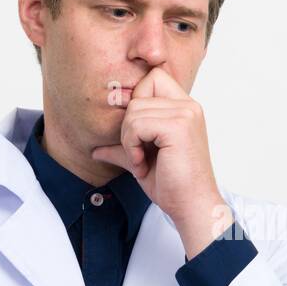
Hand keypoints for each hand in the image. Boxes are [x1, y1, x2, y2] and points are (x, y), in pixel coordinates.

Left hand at [90, 67, 232, 257]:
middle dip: (129, 126)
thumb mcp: (142, 159)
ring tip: (142, 160)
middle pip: (138, 94)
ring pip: (134, 109)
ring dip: (129, 139)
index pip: (152, 78)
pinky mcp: (178, 127)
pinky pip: (137, 124)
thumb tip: (95, 150)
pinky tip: (143, 163)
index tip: (138, 134)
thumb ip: (123, 146)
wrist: (191, 207)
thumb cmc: (172, 185)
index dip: (137, 101)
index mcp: (185, 108)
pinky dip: (132, 146)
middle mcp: (188, 106)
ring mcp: (185, 114)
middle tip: (139, 153)